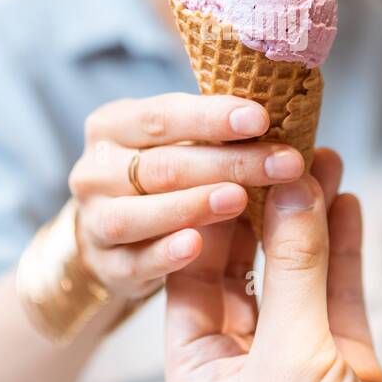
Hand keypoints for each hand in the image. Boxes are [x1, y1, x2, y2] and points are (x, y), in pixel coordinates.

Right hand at [67, 93, 305, 298]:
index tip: (261, 118)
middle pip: (162, 165)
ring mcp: (94, 220)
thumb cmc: (164, 177)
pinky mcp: (105, 265)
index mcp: (115, 125)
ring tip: (240, 200)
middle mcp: (96, 169)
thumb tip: (286, 119)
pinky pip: (135, 262)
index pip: (162, 116)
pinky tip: (197, 246)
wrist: (117, 235)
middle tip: (284, 164)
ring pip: (139, 213)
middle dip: (228, 163)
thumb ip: (216, 133)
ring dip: (192, 205)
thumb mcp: (180, 144)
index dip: (212, 117)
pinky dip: (165, 254)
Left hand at [164, 149, 381, 381]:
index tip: (231, 157)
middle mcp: (241, 358)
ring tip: (318, 156)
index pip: (193, 269)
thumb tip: (291, 192)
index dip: (213, 209)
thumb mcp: (293, 359)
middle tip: (278, 146)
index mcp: (198, 366)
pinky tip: (345, 202)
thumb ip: (295, 273)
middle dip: (264, 204)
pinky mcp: (343, 361)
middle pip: (247, 263)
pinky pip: (338, 291)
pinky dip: (344, 247)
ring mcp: (294, 357)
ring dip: (308, 215)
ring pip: (296, 270)